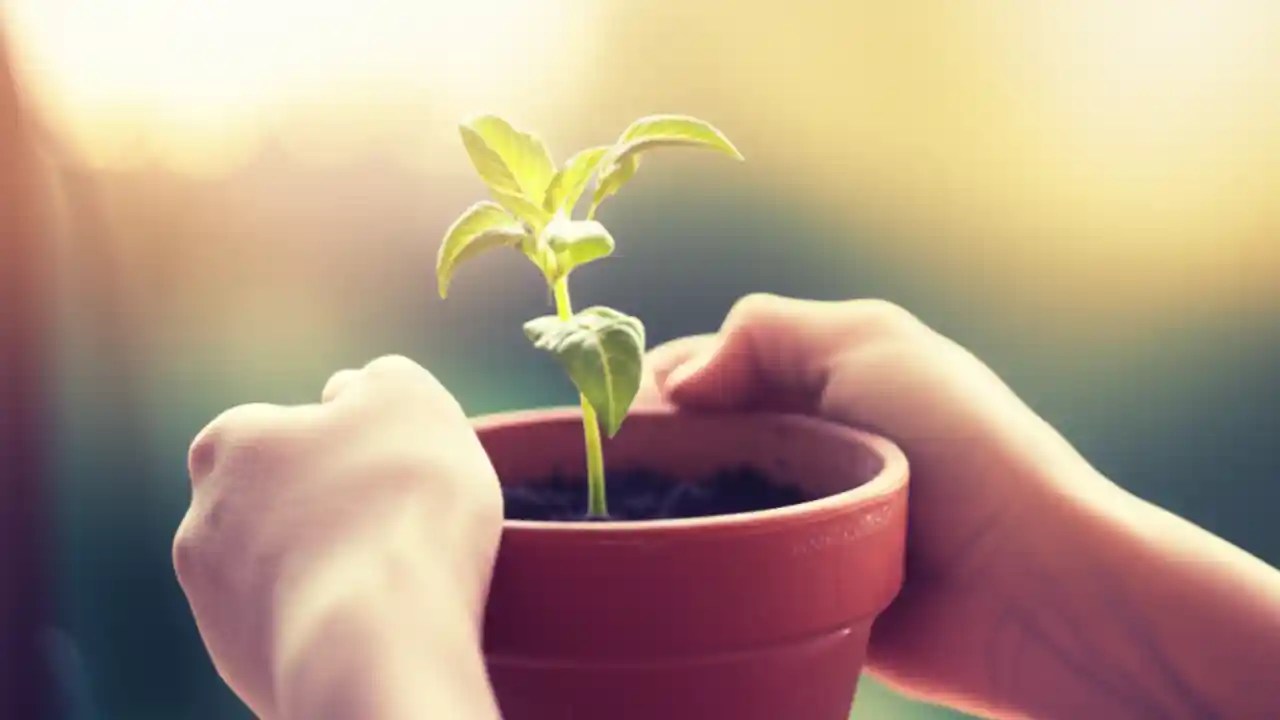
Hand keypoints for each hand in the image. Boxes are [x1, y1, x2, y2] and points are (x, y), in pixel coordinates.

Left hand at [173, 356, 502, 719]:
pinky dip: (331, 625)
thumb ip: (379, 380)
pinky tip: (376, 627)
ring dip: (330, 570)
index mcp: (228, 445)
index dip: (344, 442)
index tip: (392, 465)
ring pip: (283, 572)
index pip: (281, 430)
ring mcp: (214, 604)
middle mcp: (202, 523)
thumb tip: (350, 394)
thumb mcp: (411, 399)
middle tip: (399, 524)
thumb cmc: (398, 504)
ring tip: (394, 583)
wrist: (376, 642)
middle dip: (328, 510)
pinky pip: (294, 631)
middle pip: (279, 504)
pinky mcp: (240, 668)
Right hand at [643, 295, 1131, 714]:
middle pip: (690, 441)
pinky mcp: (792, 591)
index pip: (703, 370)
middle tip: (608, 478)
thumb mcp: (869, 342)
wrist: (1031, 589)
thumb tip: (675, 386)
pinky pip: (723, 574)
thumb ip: (764, 333)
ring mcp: (795, 521)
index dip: (652, 386)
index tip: (610, 418)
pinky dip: (691, 569)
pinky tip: (655, 573)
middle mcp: (799, 447)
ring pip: (697, 508)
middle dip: (645, 452)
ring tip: (621, 528)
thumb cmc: (963, 447)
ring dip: (662, 513)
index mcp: (815, 380)